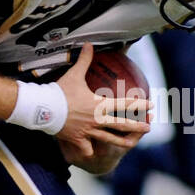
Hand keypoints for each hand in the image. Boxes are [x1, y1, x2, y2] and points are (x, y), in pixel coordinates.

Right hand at [55, 43, 149, 162]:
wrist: (43, 110)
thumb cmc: (59, 92)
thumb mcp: (74, 75)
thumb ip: (84, 60)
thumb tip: (89, 44)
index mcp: (99, 105)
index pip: (124, 104)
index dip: (139, 105)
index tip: (151, 105)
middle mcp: (96, 119)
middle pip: (121, 125)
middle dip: (137, 126)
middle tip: (148, 127)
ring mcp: (87, 131)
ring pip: (108, 139)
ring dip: (121, 141)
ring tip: (130, 143)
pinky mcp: (77, 139)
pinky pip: (86, 148)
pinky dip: (89, 150)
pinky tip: (91, 151)